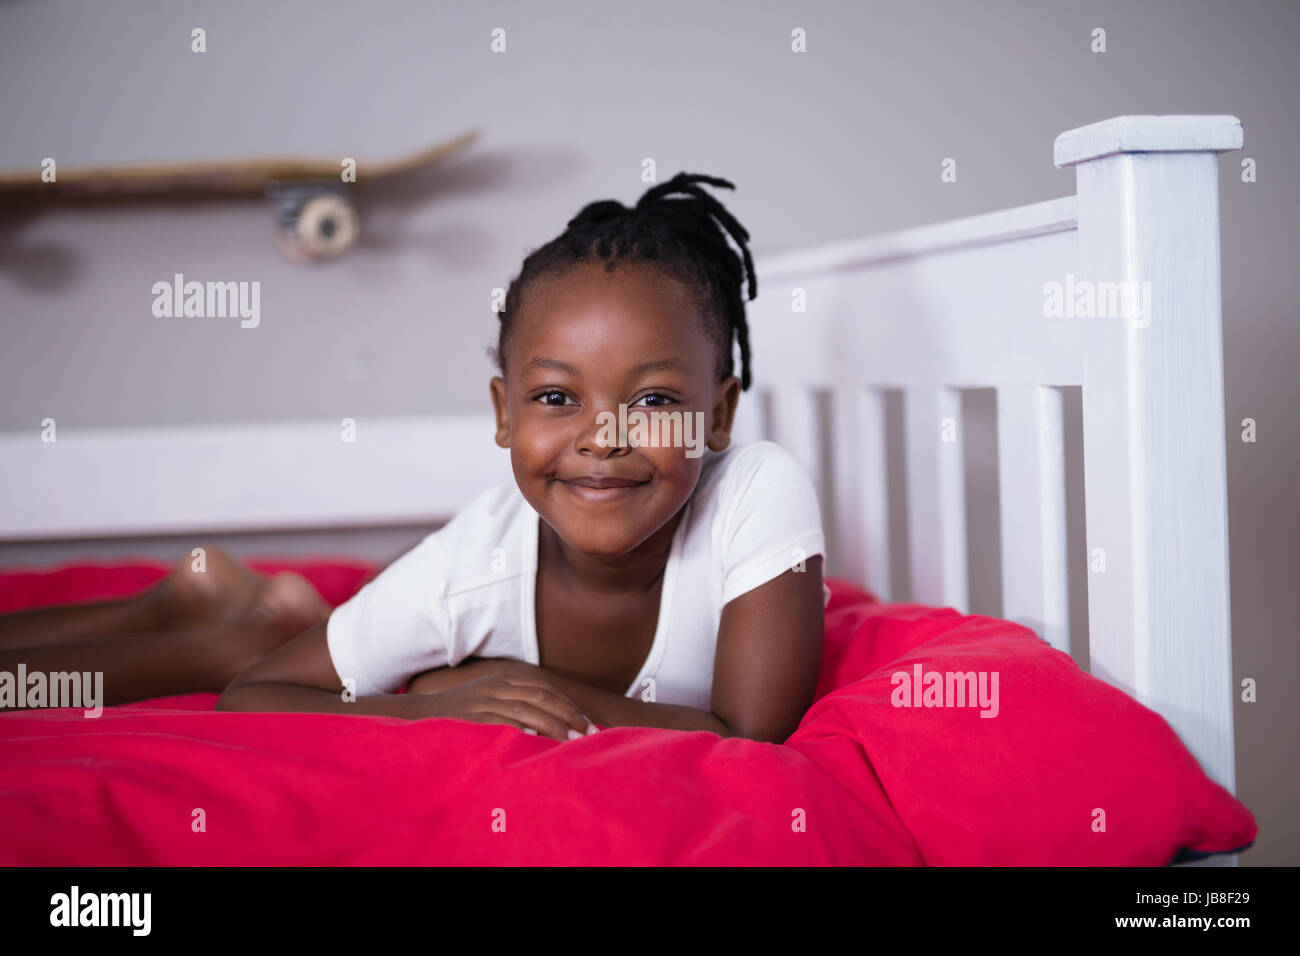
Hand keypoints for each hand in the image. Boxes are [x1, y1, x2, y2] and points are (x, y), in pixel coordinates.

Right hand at [419, 671, 597, 741]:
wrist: (421, 713)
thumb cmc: (461, 712)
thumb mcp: (490, 698)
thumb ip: (517, 703)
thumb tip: (553, 722)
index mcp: (503, 679)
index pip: (545, 689)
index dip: (568, 705)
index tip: (587, 723)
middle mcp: (496, 686)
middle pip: (542, 696)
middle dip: (568, 714)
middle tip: (589, 733)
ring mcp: (483, 700)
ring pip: (526, 709)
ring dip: (553, 725)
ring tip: (572, 741)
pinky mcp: (471, 717)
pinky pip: (502, 722)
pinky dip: (523, 731)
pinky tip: (540, 742)